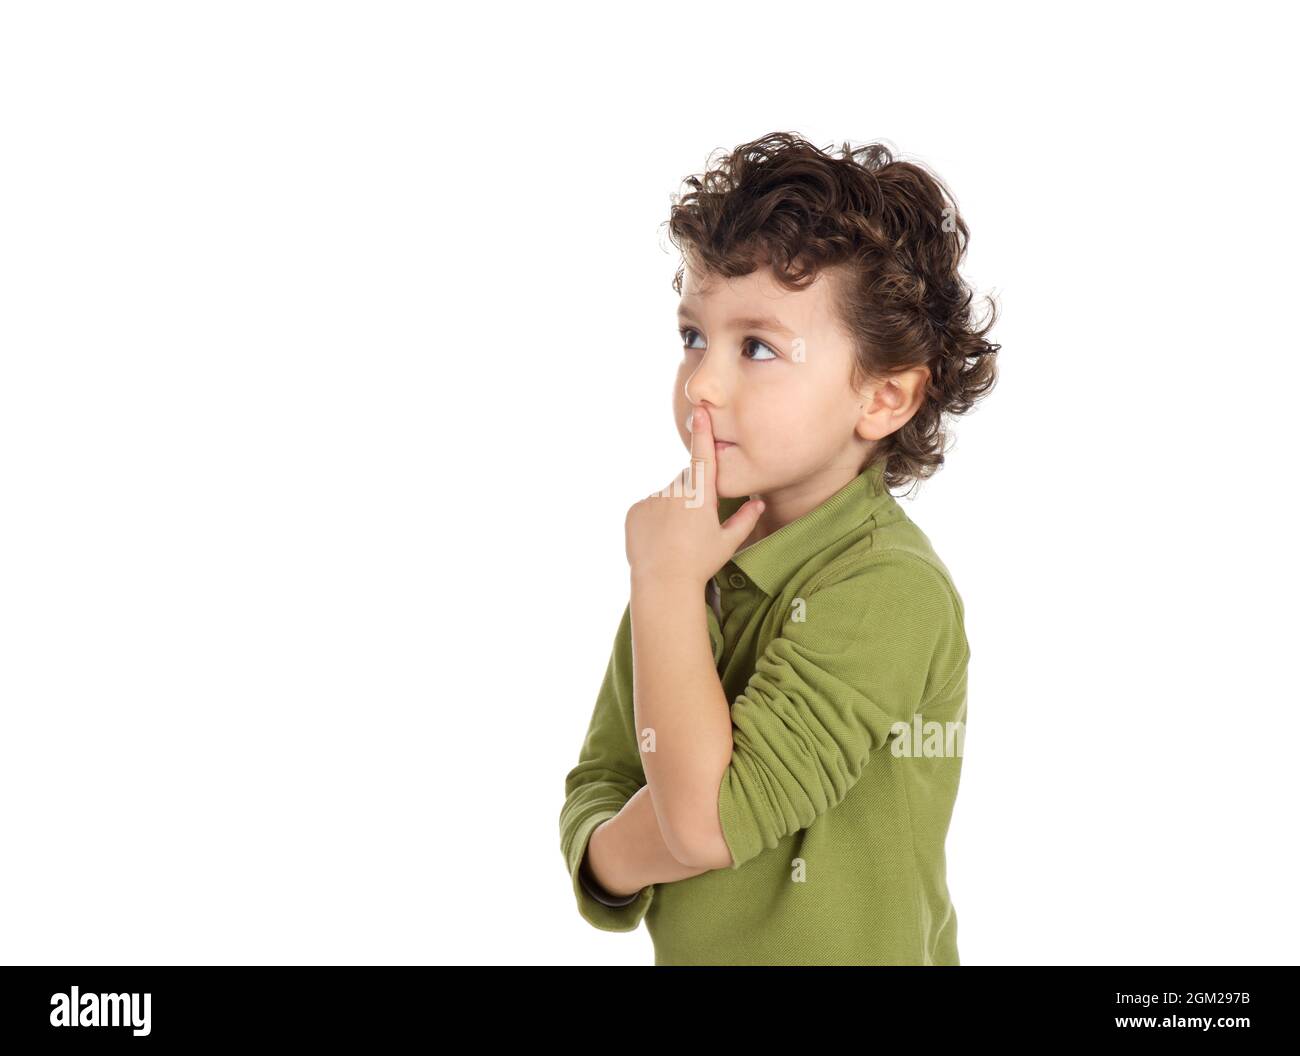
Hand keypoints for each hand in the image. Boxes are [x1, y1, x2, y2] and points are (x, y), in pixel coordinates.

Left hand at [624, 405, 765, 587]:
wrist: (662, 583)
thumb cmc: (700, 564)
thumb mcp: (727, 543)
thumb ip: (745, 520)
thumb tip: (759, 502)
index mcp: (700, 495)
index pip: (703, 456)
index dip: (703, 431)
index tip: (699, 409)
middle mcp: (675, 491)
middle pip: (687, 481)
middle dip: (692, 494)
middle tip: (694, 525)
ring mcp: (652, 499)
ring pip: (667, 495)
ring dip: (672, 508)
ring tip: (674, 537)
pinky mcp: (635, 509)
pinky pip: (648, 506)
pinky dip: (653, 517)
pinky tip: (658, 539)